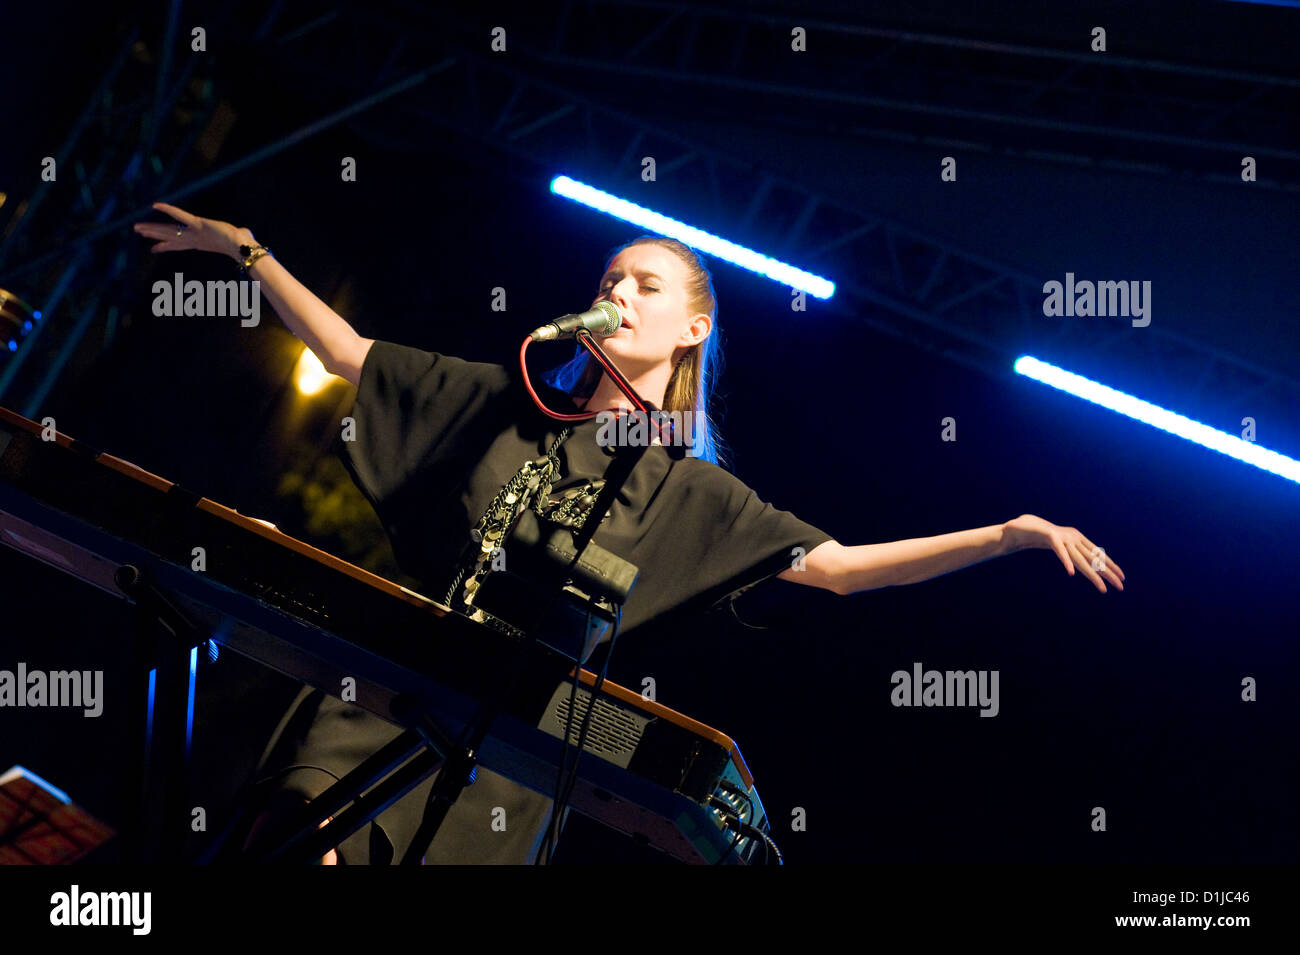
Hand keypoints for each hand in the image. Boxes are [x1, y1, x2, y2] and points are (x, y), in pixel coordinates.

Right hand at [132, 202, 253, 261]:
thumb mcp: (237, 237)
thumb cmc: (243, 244)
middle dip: (153, 236)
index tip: (153, 249)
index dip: (165, 246)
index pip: (178, 245)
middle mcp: (194, 239)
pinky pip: (179, 215)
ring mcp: (194, 233)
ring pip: (169, 230)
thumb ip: (239, 233)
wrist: (242, 247)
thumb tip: (246, 232)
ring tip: (137, 227)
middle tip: (139, 233)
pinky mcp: (197, 224)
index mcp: (200, 243)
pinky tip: (155, 205)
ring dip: (152, 228)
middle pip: (169, 237)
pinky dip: (168, 210)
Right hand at [1002, 513, 1124, 592]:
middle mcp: (1073, 536)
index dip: (1110, 565)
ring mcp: (1062, 535)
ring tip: (1103, 588)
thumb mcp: (1057, 546)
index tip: (1121, 578)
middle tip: (1121, 586)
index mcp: (1076, 536)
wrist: (1018, 527)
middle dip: (1108, 573)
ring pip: (1080, 558)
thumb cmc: (1036, 538)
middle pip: (1092, 558)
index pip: (1096, 553)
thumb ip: (1067, 551)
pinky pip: (1060, 551)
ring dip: (1093, 575)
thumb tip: (1077, 562)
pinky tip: (1071, 573)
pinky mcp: (1049, 535)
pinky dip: (1066, 562)